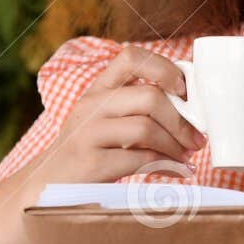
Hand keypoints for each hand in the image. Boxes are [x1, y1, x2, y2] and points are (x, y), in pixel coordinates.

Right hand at [40, 45, 205, 184]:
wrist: (47, 185)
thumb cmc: (89, 152)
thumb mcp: (108, 122)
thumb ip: (139, 112)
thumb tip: (193, 119)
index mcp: (98, 89)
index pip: (131, 57)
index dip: (164, 68)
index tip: (184, 90)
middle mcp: (90, 105)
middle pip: (150, 97)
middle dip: (182, 120)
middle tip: (197, 139)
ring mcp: (87, 133)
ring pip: (146, 128)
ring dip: (175, 145)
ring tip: (186, 156)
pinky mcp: (90, 163)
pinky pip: (139, 159)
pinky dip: (166, 166)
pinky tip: (176, 171)